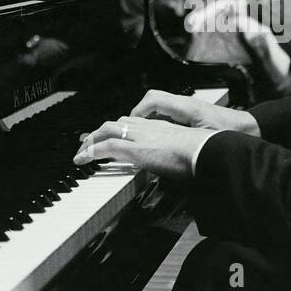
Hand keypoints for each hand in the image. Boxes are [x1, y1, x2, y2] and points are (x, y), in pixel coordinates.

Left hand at [72, 116, 216, 179]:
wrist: (210, 151)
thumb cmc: (207, 154)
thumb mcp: (191, 152)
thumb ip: (180, 156)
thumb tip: (179, 168)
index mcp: (163, 128)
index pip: (134, 123)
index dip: (119, 128)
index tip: (110, 135)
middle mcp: (150, 128)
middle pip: (118, 123)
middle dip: (100, 131)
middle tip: (87, 141)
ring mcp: (142, 136)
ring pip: (108, 131)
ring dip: (92, 141)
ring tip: (81, 152)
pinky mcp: (137, 149)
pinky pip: (108, 147)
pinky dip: (92, 152)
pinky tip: (83, 159)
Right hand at [130, 89, 259, 135]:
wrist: (247, 128)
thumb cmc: (231, 132)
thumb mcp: (206, 139)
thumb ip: (185, 141)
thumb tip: (164, 146)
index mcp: (187, 107)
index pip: (154, 100)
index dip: (139, 111)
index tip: (131, 125)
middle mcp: (185, 103)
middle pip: (153, 98)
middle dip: (139, 113)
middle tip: (132, 129)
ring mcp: (187, 106)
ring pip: (159, 105)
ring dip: (148, 117)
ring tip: (143, 134)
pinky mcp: (190, 112)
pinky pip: (167, 112)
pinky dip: (158, 120)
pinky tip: (159, 136)